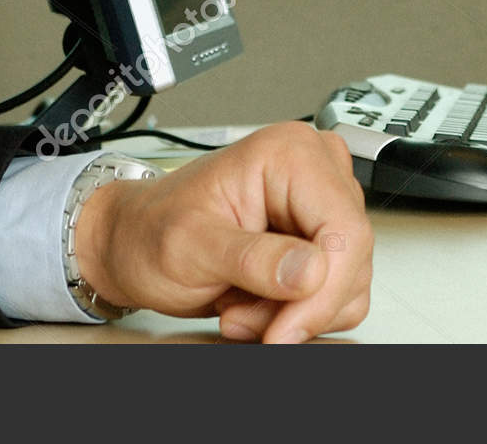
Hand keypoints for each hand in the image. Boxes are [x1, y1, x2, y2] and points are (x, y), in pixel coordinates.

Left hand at [73, 122, 373, 343]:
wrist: (135, 242)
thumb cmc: (152, 229)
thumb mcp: (190, 246)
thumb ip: (251, 259)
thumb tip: (311, 271)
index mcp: (290, 154)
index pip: (346, 231)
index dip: (324, 292)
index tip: (283, 331)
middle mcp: (316, 172)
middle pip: (351, 259)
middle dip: (297, 305)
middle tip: (241, 316)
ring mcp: (321, 205)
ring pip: (348, 282)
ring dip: (294, 312)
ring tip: (239, 305)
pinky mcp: (320, 238)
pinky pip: (338, 291)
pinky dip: (298, 312)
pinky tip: (254, 302)